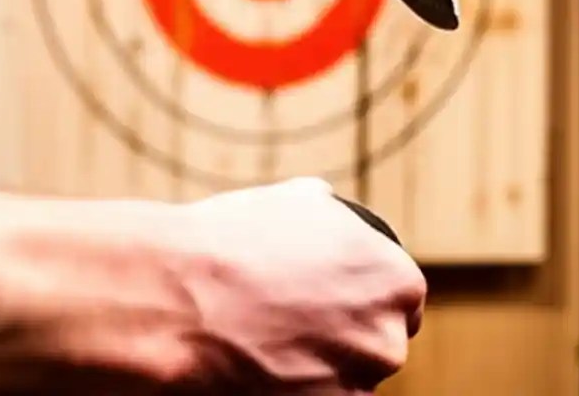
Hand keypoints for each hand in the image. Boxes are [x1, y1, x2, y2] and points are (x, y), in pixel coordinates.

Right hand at [169, 177, 424, 393]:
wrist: (178, 299)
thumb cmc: (234, 243)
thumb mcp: (297, 201)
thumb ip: (334, 217)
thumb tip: (333, 214)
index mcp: (397, 282)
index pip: (400, 301)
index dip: (362, 299)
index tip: (329, 300)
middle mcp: (387, 339)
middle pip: (375, 344)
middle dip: (342, 336)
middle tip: (292, 321)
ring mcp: (355, 385)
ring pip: (346, 379)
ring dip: (318, 368)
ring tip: (265, 344)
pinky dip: (294, 391)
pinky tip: (257, 368)